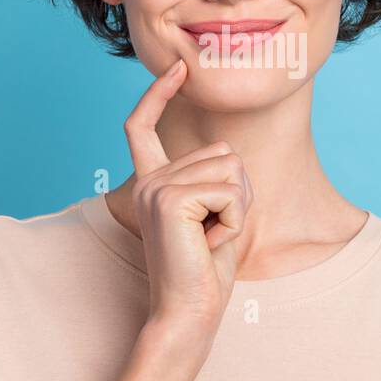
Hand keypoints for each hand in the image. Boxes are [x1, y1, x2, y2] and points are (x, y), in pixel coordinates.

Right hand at [124, 59, 252, 334]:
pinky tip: (211, 242)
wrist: (187, 312)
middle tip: (214, 232)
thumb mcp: (213, 216)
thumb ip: (213, 182)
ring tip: (211, 238)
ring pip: (233, 169)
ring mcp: (156, 187)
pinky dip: (235, 219)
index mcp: (152, 182)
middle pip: (224, 152)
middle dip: (239, 193)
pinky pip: (231, 191)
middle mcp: (149, 180)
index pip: (142, 126)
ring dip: (238, 207)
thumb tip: (229, 154)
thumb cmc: (204, 272)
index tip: (177, 67)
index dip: (158, 94)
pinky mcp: (171, 199)